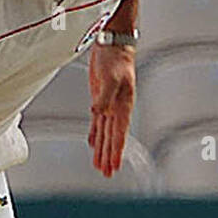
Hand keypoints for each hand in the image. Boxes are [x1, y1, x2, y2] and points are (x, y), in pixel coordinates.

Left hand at [88, 42, 135, 177]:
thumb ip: (104, 96)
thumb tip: (98, 111)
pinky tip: (93, 144)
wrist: (112, 45)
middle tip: (107, 173)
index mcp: (123, 106)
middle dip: (109, 156)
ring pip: (104, 133)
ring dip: (102, 149)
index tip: (114, 165)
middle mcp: (117, 109)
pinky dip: (95, 134)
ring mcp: (108, 105)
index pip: (119, 134)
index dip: (116, 151)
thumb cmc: (116, 59)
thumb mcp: (111, 77)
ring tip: (100, 165)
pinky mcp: (99, 99)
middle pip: (112, 138)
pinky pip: (97, 122)